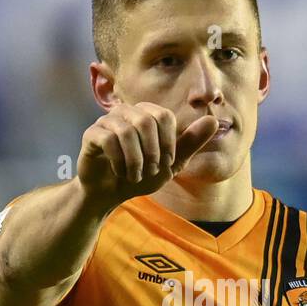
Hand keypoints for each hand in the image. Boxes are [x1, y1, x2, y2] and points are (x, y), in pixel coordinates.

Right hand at [76, 103, 218, 207]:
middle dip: (153, 152)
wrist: (110, 193)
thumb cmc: (140, 175)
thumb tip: (214, 120)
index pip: (164, 116)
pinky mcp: (91, 134)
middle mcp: (125, 112)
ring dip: (136, 160)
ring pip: (127, 131)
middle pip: (146, 120)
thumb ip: (190, 142)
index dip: (169, 143)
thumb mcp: (171, 163)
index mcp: (146, 114)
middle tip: (150, 171)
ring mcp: (106, 121)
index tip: (166, 164)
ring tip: (135, 176)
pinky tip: (120, 172)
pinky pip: (109, 140)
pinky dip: (119, 162)